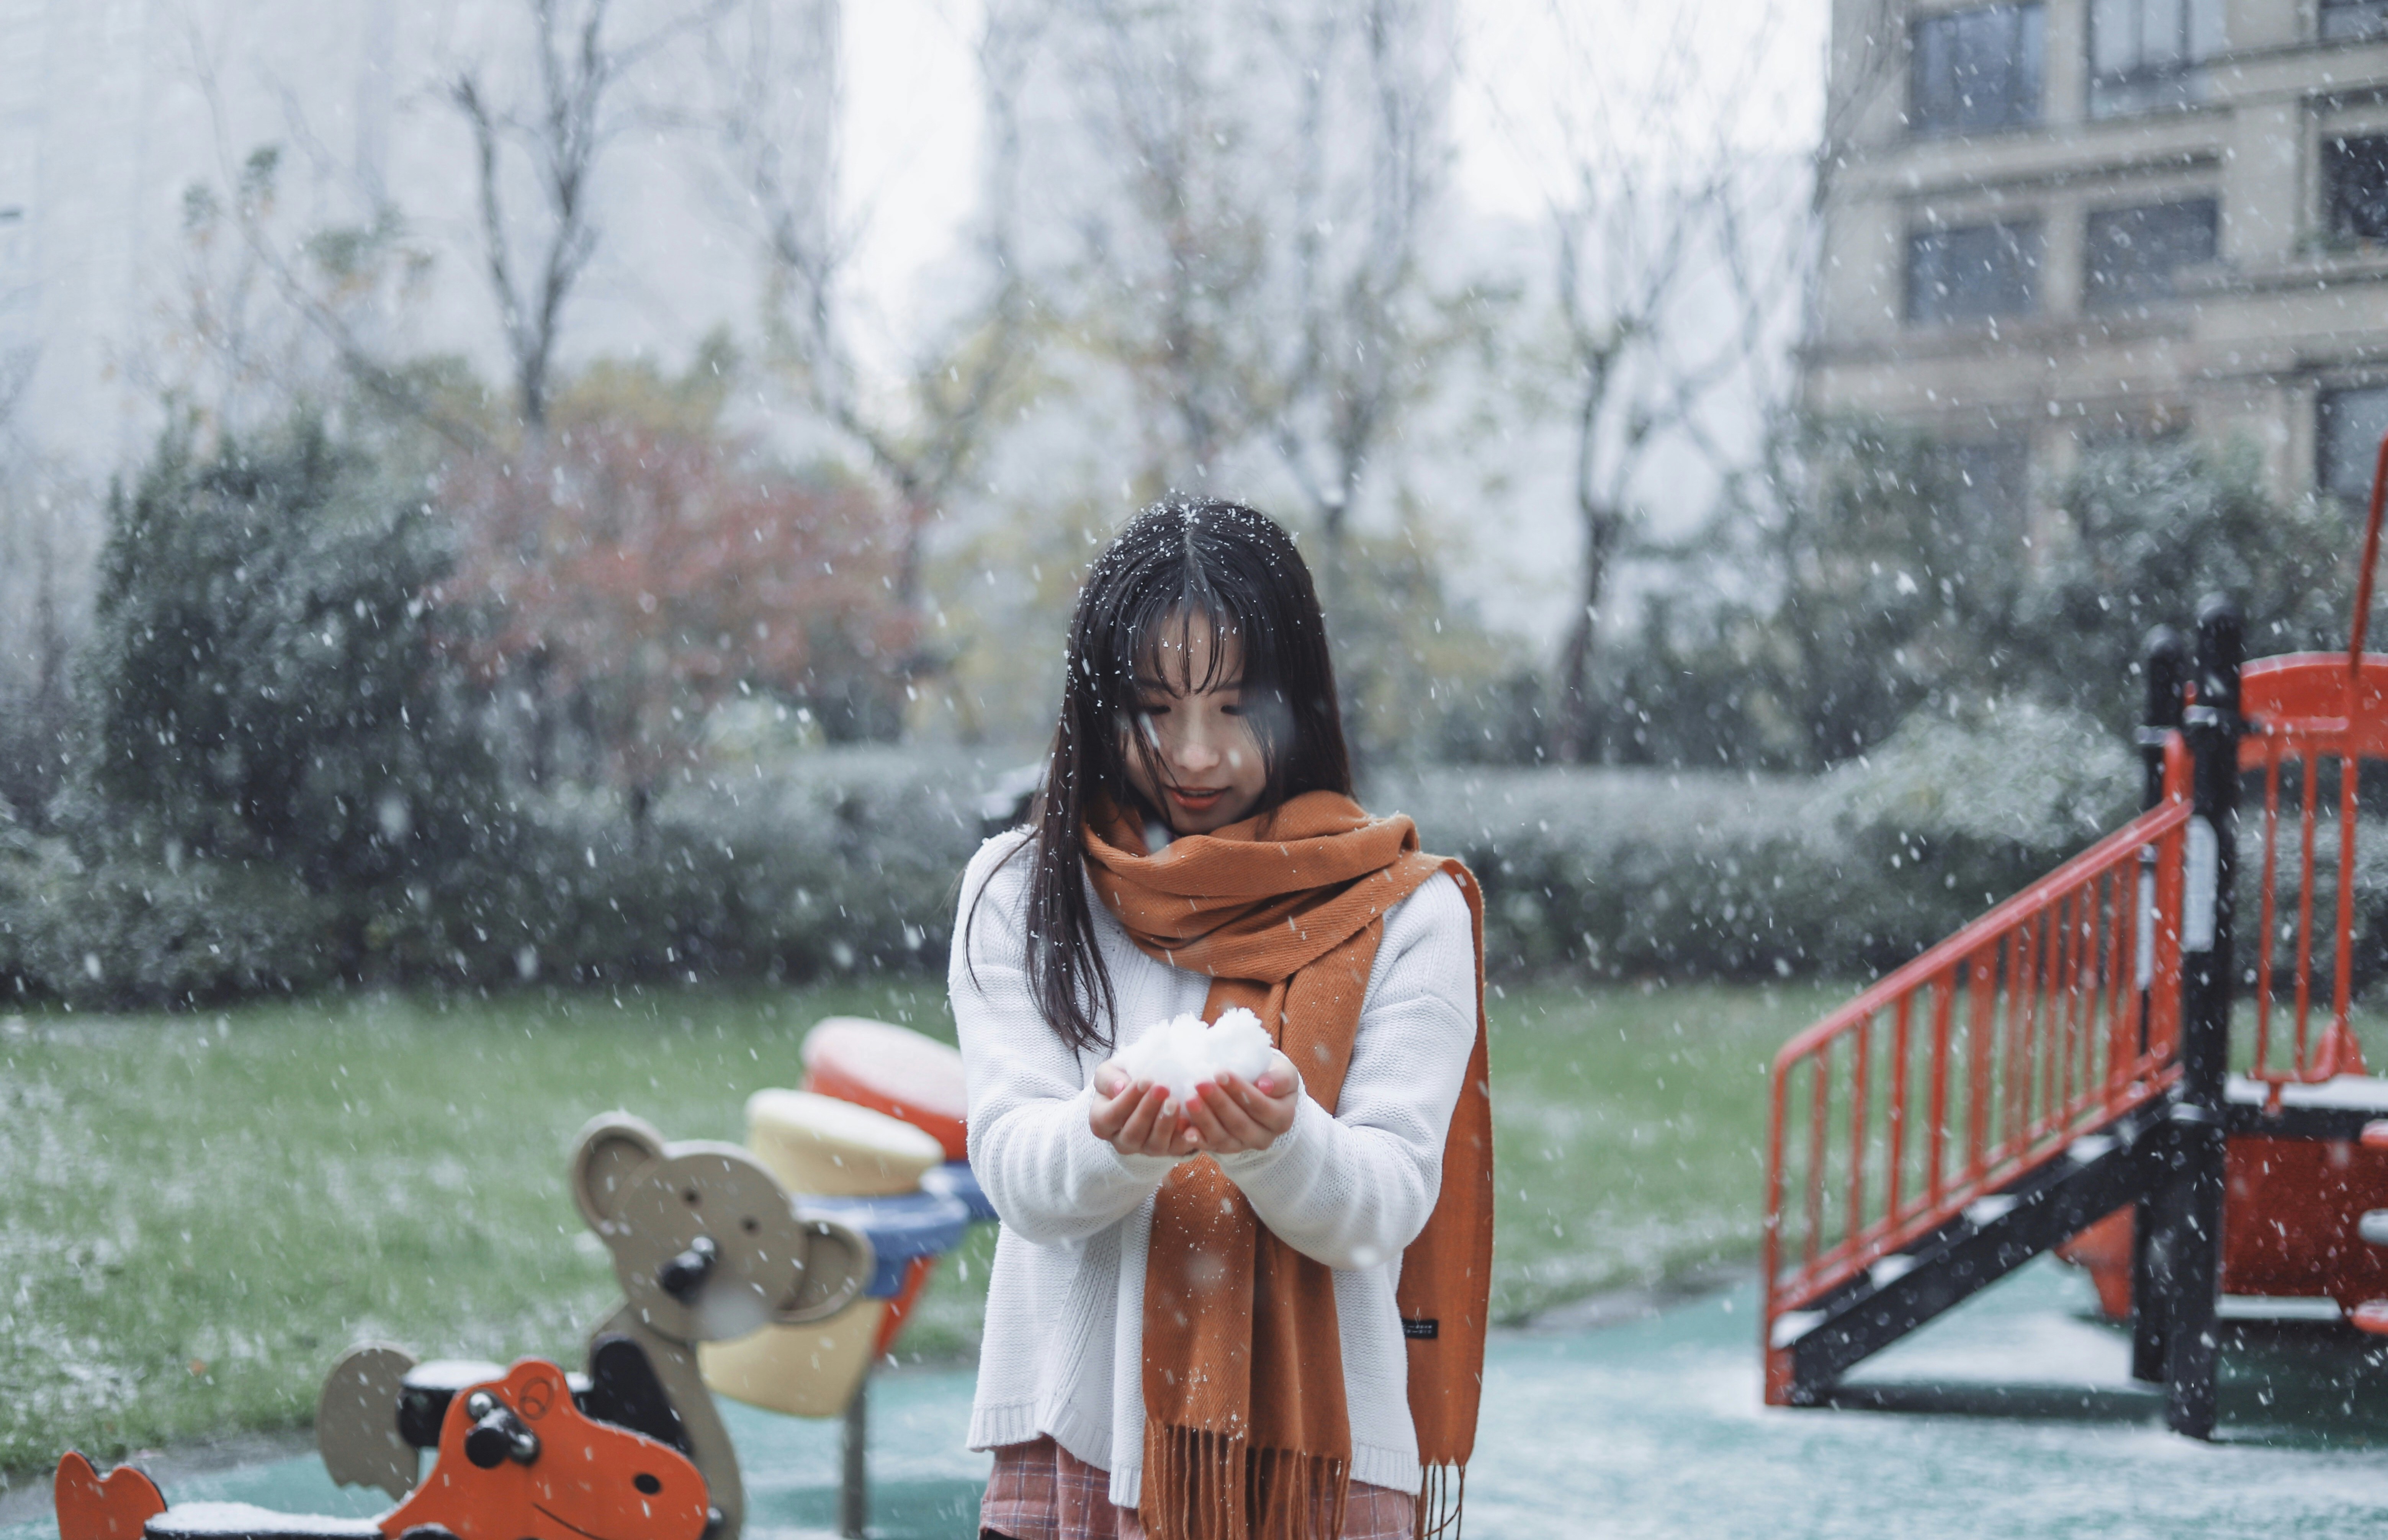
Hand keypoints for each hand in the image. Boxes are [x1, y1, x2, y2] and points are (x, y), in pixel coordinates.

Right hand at [1090, 1059, 1199, 1159]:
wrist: (1144, 1092)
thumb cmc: (1123, 1080)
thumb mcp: (1109, 1073)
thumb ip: (1109, 1078)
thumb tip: (1120, 1087)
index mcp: (1102, 1122)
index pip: (1111, 1116)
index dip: (1128, 1100)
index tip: (1145, 1080)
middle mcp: (1122, 1141)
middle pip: (1132, 1133)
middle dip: (1148, 1111)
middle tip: (1162, 1088)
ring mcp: (1146, 1148)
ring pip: (1154, 1144)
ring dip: (1165, 1123)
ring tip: (1175, 1101)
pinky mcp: (1168, 1151)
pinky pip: (1176, 1149)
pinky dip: (1184, 1138)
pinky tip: (1190, 1123)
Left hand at [1180, 1050, 1298, 1155]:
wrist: (1261, 1092)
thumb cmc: (1271, 1077)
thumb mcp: (1284, 1073)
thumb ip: (1280, 1079)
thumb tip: (1264, 1085)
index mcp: (1282, 1118)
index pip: (1260, 1106)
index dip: (1240, 1091)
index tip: (1220, 1073)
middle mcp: (1264, 1137)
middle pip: (1239, 1123)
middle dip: (1218, 1103)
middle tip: (1200, 1083)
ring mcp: (1243, 1145)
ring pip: (1223, 1137)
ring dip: (1204, 1120)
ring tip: (1189, 1099)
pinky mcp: (1224, 1148)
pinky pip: (1209, 1146)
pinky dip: (1195, 1137)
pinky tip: (1183, 1126)